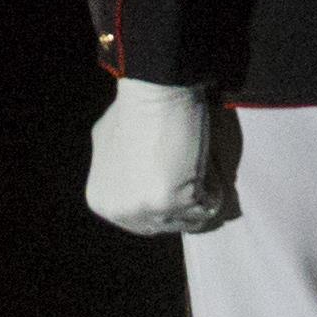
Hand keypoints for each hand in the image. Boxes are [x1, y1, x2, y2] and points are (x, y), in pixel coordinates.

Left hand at [85, 78, 222, 236]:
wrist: (154, 93)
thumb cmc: (136, 110)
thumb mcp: (110, 146)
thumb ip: (119, 172)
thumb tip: (137, 181)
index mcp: (102, 201)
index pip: (144, 219)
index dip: (166, 197)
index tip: (175, 173)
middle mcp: (119, 211)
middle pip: (167, 223)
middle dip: (185, 201)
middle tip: (191, 169)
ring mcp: (144, 210)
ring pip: (190, 220)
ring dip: (201, 194)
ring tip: (195, 163)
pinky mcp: (170, 203)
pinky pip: (208, 208)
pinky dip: (214, 189)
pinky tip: (203, 164)